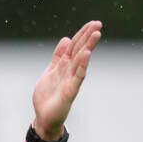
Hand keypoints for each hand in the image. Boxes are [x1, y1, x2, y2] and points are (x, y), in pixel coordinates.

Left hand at [31, 20, 102, 139]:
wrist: (44, 118)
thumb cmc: (48, 96)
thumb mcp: (51, 71)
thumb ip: (58, 57)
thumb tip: (66, 39)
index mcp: (64, 66)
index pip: (75, 46)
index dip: (82, 34)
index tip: (93, 23)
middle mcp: (70, 71)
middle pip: (80, 50)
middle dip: (88, 37)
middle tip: (98, 24)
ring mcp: (71, 80)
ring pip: (81, 60)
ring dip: (88, 47)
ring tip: (96, 34)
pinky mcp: (70, 91)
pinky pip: (78, 76)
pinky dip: (82, 65)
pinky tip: (86, 54)